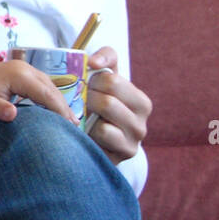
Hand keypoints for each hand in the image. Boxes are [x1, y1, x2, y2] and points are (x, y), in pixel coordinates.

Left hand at [0, 61, 77, 124]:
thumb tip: (12, 114)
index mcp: (18, 74)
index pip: (45, 92)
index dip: (58, 108)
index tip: (68, 124)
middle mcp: (25, 68)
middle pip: (51, 88)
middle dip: (64, 107)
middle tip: (75, 126)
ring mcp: (26, 69)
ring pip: (50, 86)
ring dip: (60, 102)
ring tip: (71, 121)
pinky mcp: (25, 74)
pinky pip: (44, 85)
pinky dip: (52, 98)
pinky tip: (58, 111)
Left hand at [85, 47, 150, 163]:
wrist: (93, 139)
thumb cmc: (99, 102)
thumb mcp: (106, 77)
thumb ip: (106, 57)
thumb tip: (94, 62)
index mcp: (141, 102)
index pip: (112, 81)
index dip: (91, 80)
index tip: (84, 85)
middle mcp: (141, 126)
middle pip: (107, 103)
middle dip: (85, 100)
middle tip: (77, 101)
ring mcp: (131, 146)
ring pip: (102, 127)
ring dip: (85, 121)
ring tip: (80, 117)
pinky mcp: (116, 162)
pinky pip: (96, 146)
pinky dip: (85, 137)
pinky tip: (82, 133)